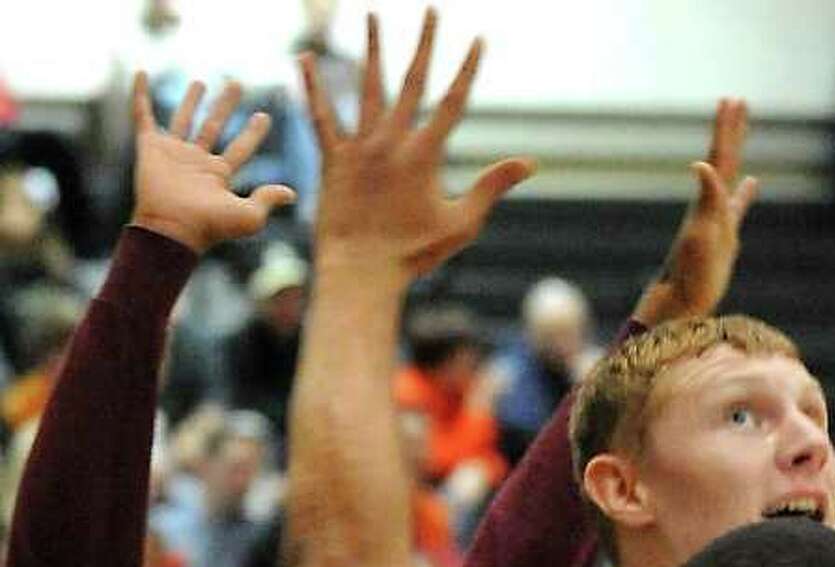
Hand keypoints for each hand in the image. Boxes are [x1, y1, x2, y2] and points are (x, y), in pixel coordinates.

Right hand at [131, 75, 295, 253]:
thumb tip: (292, 194)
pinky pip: (143, 115)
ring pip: (184, 119)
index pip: (240, 148)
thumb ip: (267, 200)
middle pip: (215, 126)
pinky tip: (141, 74)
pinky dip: (140, 94)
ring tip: (201, 82)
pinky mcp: (150, 147)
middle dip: (226, 106)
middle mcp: (197, 162)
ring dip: (192, 100)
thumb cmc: (208, 227)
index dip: (253, 133)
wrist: (170, 230)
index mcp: (219, 176)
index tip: (265, 116)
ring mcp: (173, 153)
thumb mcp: (247, 216)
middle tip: (237, 84)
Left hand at [301, 11, 533, 280]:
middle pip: (412, 81)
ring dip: (372, 49)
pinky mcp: (332, 159)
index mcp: (424, 154)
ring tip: (372, 15)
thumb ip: (492, 186)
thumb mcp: (461, 223)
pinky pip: (320, 115)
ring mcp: (360, 147)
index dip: (467, 69)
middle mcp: (391, 141)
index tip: (477, 39)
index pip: (453, 101)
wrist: (361, 272)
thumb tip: (530, 163)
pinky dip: (312, 86)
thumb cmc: (413, 254)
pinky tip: (304, 57)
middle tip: (430, 10)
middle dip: (423, 43)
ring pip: (367, 87)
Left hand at [634, 98, 757, 326]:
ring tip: (740, 129)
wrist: (681, 305)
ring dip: (736, 152)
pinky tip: (752, 184)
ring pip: (730, 177)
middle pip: (724, 159)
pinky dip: (745, 193)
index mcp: (709, 204)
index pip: (720, 158)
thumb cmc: (691, 275)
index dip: (725, 130)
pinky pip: (738, 207)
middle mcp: (713, 207)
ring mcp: (719, 221)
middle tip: (735, 100)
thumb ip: (708, 198)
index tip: (730, 99)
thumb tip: (702, 163)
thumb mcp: (702, 234)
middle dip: (731, 130)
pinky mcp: (724, 238)